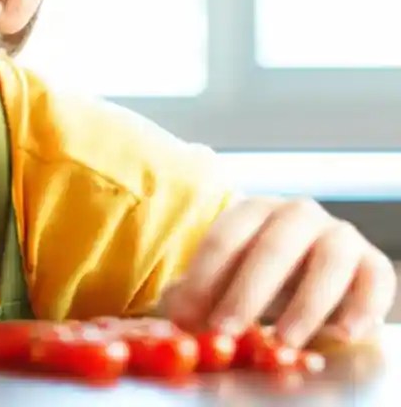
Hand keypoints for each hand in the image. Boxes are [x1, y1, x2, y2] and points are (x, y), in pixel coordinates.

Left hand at [161, 196, 395, 347]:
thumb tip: (177, 318)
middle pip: (274, 247)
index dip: (204, 277)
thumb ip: (198, 295)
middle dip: (248, 292)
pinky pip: (375, 280)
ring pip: (328, 261)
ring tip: (284, 340)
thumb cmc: (259, 277)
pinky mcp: (372, 262)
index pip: (225, 237)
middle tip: (228, 330)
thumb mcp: (225, 281)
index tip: (189, 315)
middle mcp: (298, 214)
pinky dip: (362, 307)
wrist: (313, 278)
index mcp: (254, 210)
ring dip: (306, 304)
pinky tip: (341, 334)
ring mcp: (339, 235)